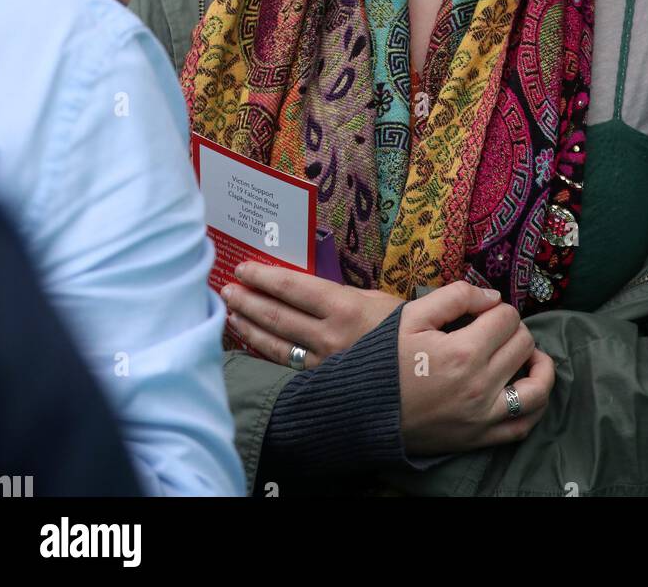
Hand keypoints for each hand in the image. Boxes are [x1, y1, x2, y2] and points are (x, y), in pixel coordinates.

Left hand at [221, 263, 402, 367]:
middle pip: (278, 314)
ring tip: (230, 313)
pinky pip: (286, 364)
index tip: (244, 267)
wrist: (420, 377)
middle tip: (227, 288)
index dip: (265, 277)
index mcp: (344, 307)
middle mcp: (328, 334)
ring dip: (250, 325)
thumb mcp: (382, 301)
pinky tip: (251, 343)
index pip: (293, 288)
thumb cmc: (403, 332)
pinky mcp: (321, 381)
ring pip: (276, 342)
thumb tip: (316, 288)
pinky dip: (265, 351)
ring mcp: (322, 361)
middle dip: (249, 300)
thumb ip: (348, 293)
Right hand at [397, 282, 554, 455]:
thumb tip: (493, 296)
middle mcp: (480, 385)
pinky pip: (523, 425)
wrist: (364, 409)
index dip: (497, 308)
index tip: (481, 312)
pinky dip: (534, 404)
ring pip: (537, 387)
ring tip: (529, 355)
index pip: (506, 317)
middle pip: (523, 344)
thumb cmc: (387, 358)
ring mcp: (483, 416)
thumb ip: (456, 296)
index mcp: (464, 351)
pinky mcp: (480, 438)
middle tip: (493, 330)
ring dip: (539, 366)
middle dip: (512, 329)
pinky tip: (527, 387)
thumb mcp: (412, 316)